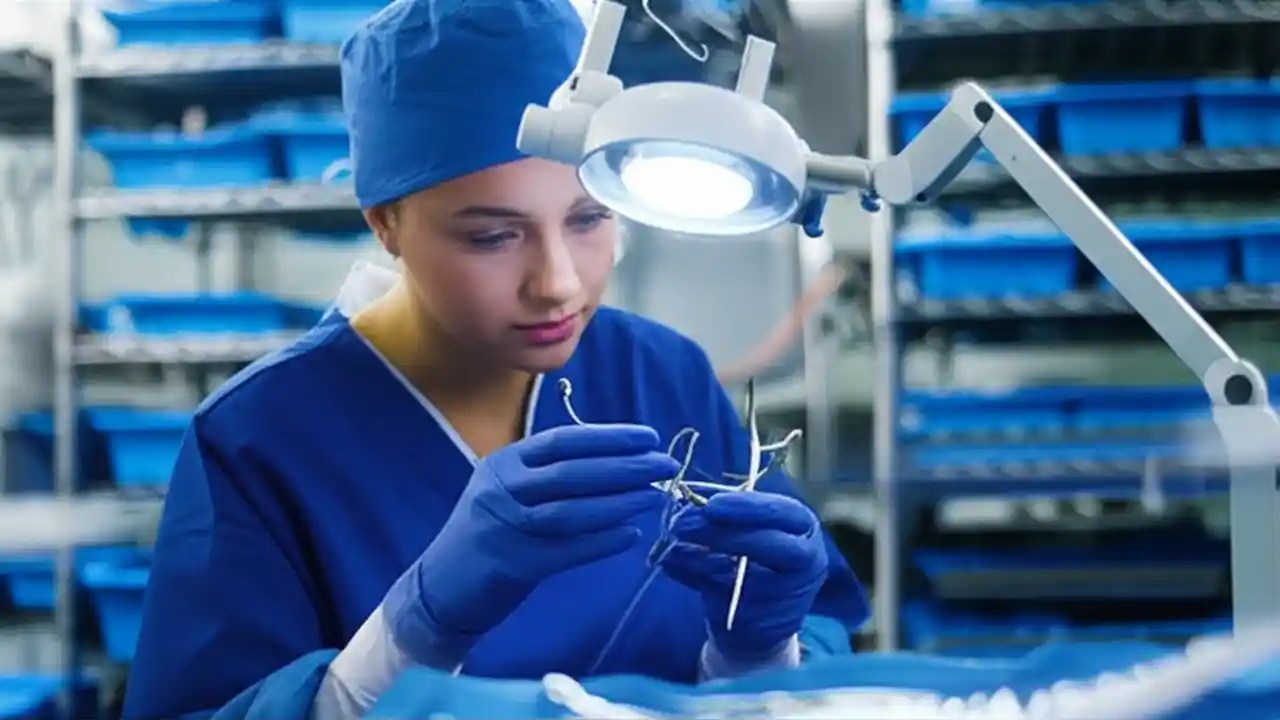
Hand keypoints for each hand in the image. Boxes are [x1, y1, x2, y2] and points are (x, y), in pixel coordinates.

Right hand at [383, 424, 679, 661]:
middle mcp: (501, 487)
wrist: (441, 586)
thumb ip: (554, 473)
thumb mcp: (511, 488)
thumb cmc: (489, 532)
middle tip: (665, 464)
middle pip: (572, 472)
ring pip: (570, 510)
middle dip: (625, 466)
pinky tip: (630, 535)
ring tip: (655, 496)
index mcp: (504, 461)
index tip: (649, 437)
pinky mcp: (511, 565)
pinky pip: (565, 550)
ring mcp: (503, 526)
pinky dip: (601, 542)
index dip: (610, 437)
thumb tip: (622, 460)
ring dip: (619, 502)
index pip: (564, 440)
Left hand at [663, 492, 827, 661]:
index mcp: (803, 527)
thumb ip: (724, 511)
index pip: (783, 512)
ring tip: (671, 544)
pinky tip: (672, 562)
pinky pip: (724, 597)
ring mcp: (787, 594)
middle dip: (720, 532)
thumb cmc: (754, 555)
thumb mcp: (748, 527)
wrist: (762, 614)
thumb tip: (686, 496)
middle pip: (768, 543)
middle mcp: (805, 559)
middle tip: (680, 523)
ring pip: (743, 573)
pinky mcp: (762, 621)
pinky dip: (693, 577)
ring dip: (700, 557)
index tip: (711, 504)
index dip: (747, 507)